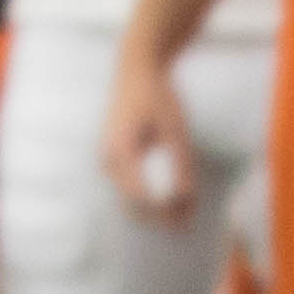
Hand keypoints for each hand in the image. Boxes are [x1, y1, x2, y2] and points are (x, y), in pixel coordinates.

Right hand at [102, 42, 197, 218]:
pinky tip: (172, 196)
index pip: (139, 196)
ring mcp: (106, 159)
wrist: (136, 70)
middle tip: (187, 223)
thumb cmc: (158, 96)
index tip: (186, 220)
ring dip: (154, 209)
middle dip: (158, 217)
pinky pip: (128, 186)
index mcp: (121, 149)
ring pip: (128, 198)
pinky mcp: (112, 158)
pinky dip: (148, 196)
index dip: (162, 213)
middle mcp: (108, 158)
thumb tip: (186, 199)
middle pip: (131, 203)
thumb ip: (181, 164)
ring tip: (185, 212)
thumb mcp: (176, 129)